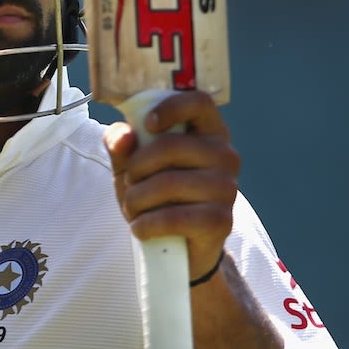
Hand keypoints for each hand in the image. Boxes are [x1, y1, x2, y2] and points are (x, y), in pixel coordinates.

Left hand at [103, 90, 239, 282]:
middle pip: (172, 145)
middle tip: (129, 181)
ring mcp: (227, 188)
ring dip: (137, 199)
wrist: (177, 248)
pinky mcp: (221, 221)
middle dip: (137, 166)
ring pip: (169, 183)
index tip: (148, 124)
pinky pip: (175, 217)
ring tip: (132, 207)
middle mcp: (225, 155)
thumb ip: (121, 143)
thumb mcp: (131, 164)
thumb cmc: (155, 195)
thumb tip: (123, 136)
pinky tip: (140, 228)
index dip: (171, 107)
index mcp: (208, 131)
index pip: (199, 101)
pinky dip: (147, 224)